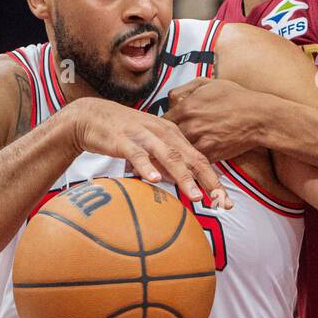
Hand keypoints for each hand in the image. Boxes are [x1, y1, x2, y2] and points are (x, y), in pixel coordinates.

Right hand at [64, 97, 230, 206]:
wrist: (91, 116)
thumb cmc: (125, 134)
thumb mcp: (152, 146)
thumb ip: (168, 163)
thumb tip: (184, 184)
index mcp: (173, 135)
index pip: (200, 159)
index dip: (215, 180)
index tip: (226, 202)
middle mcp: (163, 134)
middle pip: (191, 158)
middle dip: (208, 181)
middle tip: (221, 201)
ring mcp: (144, 136)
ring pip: (168, 156)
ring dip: (183, 177)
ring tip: (195, 196)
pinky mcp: (123, 140)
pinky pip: (137, 155)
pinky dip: (147, 167)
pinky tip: (155, 180)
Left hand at [163, 77, 264, 162]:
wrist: (258, 117)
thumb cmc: (236, 98)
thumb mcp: (208, 83)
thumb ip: (184, 89)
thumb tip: (170, 100)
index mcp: (187, 107)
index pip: (163, 120)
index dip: (164, 124)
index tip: (168, 126)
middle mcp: (190, 126)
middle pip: (168, 137)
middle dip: (169, 138)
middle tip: (171, 139)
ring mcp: (200, 142)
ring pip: (179, 150)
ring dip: (179, 150)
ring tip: (180, 149)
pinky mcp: (210, 155)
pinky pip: (193, 159)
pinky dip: (192, 159)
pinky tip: (194, 155)